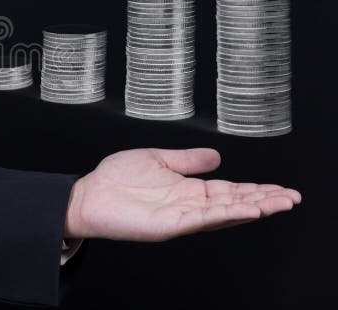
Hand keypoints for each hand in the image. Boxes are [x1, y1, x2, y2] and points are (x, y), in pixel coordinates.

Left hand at [65, 148, 300, 241]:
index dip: (256, 189)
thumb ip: (188, 159)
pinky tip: (246, 210)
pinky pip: (202, 219)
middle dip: (265, 201)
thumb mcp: (158, 159)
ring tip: (278, 204)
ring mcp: (181, 217)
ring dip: (253, 208)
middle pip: (235, 204)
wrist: (88, 194)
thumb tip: (217, 155)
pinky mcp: (169, 225)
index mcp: (188, 190)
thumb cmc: (116, 178)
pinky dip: (225, 214)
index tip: (281, 188)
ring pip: (224, 214)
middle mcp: (189, 205)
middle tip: (292, 198)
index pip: (230, 190)